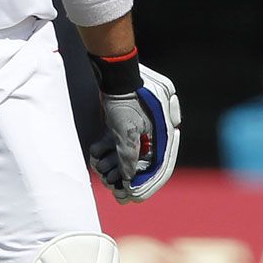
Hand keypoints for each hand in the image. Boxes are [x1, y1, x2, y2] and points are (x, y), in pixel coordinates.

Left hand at [89, 64, 180, 202]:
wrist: (113, 65)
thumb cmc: (124, 95)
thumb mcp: (126, 130)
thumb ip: (129, 156)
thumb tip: (129, 180)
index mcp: (166, 131)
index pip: (160, 167)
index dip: (146, 185)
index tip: (132, 197)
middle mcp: (158, 127)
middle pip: (145, 160)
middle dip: (127, 176)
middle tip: (114, 190)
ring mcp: (143, 120)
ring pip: (130, 149)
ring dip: (115, 162)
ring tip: (101, 172)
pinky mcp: (127, 115)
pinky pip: (121, 137)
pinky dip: (109, 146)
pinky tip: (96, 153)